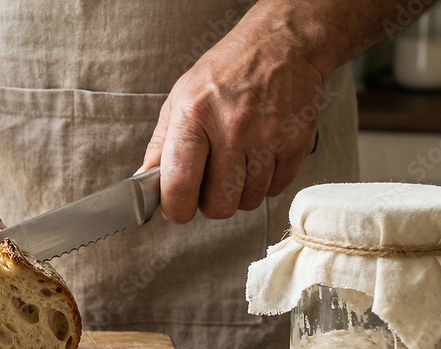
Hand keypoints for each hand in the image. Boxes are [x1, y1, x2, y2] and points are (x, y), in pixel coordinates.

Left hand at [141, 16, 326, 223]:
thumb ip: (160, 145)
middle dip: (209, 204)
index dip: (176, 208)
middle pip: (218, 204)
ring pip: (248, 201)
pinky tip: (258, 159)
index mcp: (194, 116)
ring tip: (236, 166)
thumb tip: (144, 183)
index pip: (180, 184)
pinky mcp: (295, 144)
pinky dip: (264, 183)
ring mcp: (267, 138)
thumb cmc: (225, 73)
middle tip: (209, 186)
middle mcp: (232, 129)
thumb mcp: (180, 99)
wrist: (282, 46)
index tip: (176, 209)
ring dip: (238, 193)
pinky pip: (275, 190)